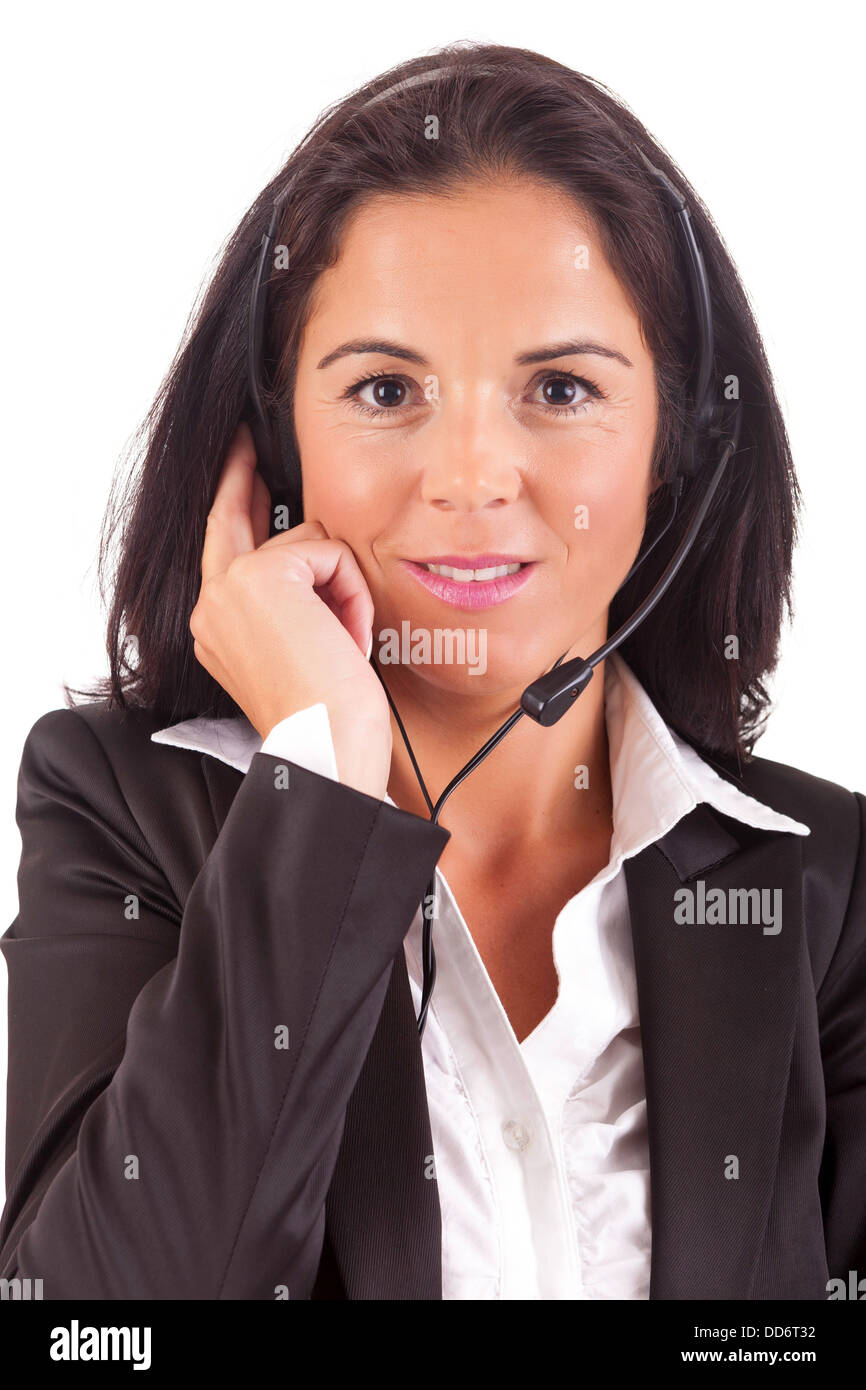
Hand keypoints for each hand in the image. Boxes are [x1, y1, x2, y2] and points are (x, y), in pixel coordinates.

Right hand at [190, 423, 391, 795]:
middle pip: (238, 518)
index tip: (241, 461)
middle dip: (250, 480)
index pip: (222, 546)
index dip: (232, 497)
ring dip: (344, 588)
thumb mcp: (301, 650)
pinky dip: (354, 594)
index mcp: (217, 627)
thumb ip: (291, 602)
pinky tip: (349, 640)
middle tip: (249, 441)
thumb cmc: (326, 715)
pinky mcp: (263, 575)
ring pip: (307, 542)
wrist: (325, 744)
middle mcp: (212, 604)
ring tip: (345, 644)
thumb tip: (313, 553)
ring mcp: (230, 587)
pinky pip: (331, 554)